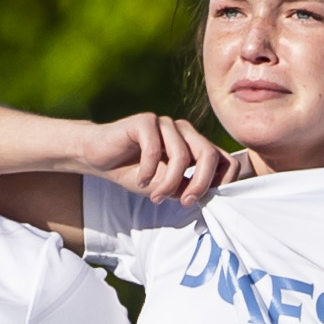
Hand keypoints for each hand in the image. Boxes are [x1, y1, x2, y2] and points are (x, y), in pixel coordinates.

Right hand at [75, 111, 237, 205]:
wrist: (99, 157)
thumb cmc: (134, 172)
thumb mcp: (167, 187)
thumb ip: (188, 188)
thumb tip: (211, 198)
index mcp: (195, 145)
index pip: (225, 159)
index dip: (224, 181)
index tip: (206, 201)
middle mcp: (184, 131)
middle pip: (209, 154)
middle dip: (200, 183)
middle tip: (185, 202)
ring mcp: (166, 123)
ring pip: (182, 155)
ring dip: (169, 182)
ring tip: (156, 196)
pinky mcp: (145, 120)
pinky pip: (155, 148)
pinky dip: (149, 170)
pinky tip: (141, 179)